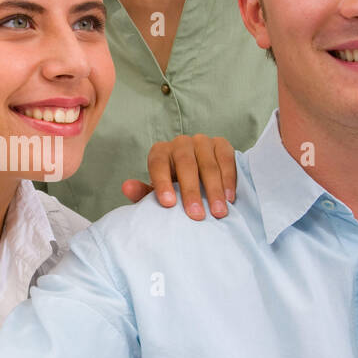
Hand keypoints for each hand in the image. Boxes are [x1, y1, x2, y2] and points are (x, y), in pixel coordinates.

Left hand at [122, 133, 236, 217]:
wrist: (199, 178)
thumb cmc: (174, 189)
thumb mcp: (158, 194)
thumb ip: (143, 193)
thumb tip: (127, 187)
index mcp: (160, 152)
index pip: (158, 164)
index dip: (162, 183)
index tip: (168, 204)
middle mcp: (180, 143)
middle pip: (185, 164)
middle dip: (191, 191)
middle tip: (196, 216)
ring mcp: (202, 142)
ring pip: (208, 164)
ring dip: (214, 190)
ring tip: (218, 213)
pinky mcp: (221, 144)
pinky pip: (226, 159)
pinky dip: (229, 179)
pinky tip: (230, 198)